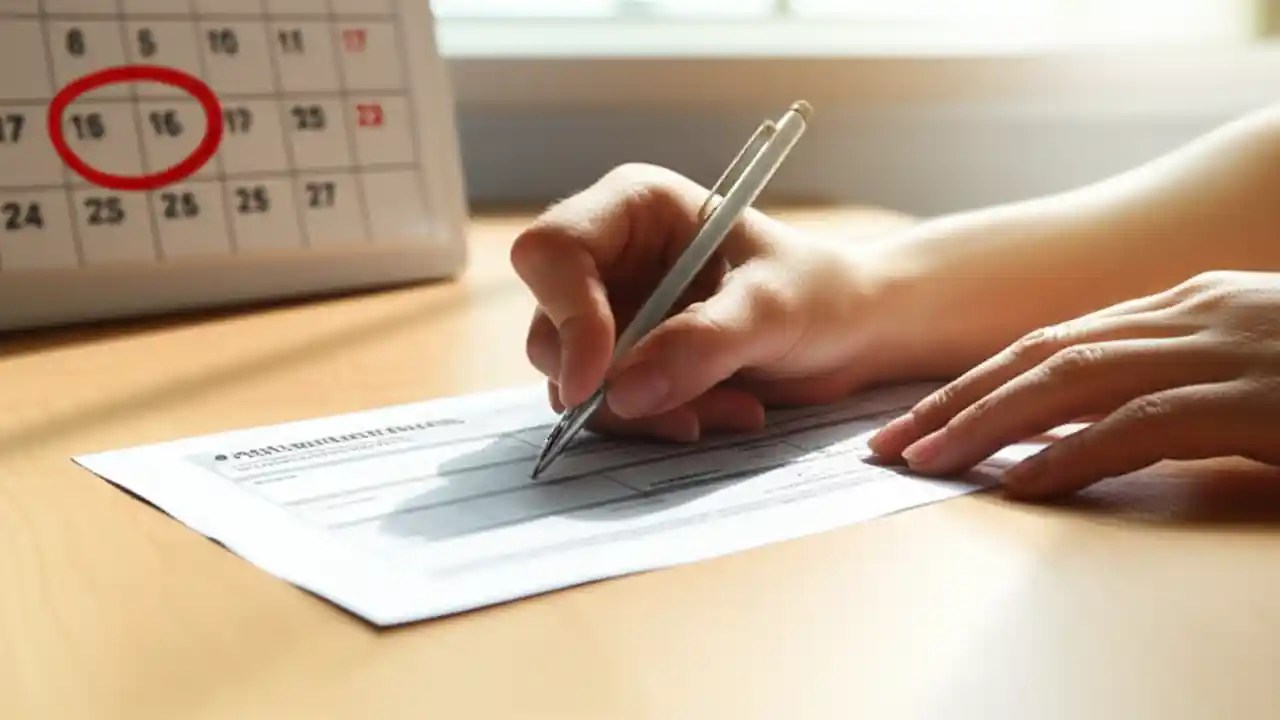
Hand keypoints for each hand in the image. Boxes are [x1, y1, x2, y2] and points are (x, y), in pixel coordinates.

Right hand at [511, 164, 902, 441]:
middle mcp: (609, 258)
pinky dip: (660, 422)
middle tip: (689, 413)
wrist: (852, 332)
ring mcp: (612, 314)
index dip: (565, 316)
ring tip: (731, 408)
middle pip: (551, 329)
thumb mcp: (770, 309)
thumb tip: (622, 392)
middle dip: (616, 384)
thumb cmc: (820, 292)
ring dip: (648, 412)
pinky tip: (723, 411)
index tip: (597, 382)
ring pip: (576, 382)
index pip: (552, 251)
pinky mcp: (627, 363)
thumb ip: (700, 344)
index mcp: (633, 209)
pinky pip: (609, 409)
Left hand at [869, 271, 1279, 499]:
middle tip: (885, 442)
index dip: (976, 381)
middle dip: (954, 398)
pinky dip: (1072, 452)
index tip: (918, 418)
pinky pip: (1141, 423)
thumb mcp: (1247, 364)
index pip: (1055, 340)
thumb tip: (1104, 417)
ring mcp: (1221, 351)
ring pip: (1073, 378)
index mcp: (1183, 306)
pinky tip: (1020, 483)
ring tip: (923, 461)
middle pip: (1042, 353)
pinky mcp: (1254, 400)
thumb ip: (1176, 377)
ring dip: (986, 422)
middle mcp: (1190, 315)